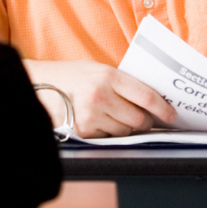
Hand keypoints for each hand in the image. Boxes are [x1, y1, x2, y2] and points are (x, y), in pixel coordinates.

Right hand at [24, 59, 176, 138]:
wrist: (35, 85)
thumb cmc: (70, 76)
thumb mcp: (98, 70)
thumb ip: (121, 83)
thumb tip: (149, 99)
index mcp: (109, 77)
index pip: (147, 97)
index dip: (163, 109)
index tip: (171, 115)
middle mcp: (101, 96)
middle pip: (139, 119)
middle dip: (146, 122)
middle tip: (146, 120)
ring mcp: (90, 116)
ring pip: (125, 131)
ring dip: (127, 129)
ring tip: (118, 118)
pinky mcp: (81, 132)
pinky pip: (107, 138)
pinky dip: (110, 134)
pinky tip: (101, 123)